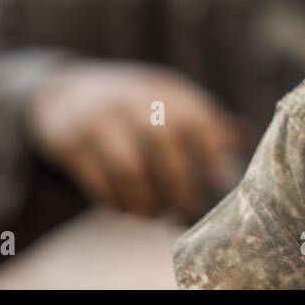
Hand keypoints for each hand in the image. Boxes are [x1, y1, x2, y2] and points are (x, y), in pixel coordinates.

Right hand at [25, 61, 245, 218]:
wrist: (61, 91)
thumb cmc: (131, 104)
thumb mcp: (165, 99)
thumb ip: (202, 119)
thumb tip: (244, 136)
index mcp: (164, 89)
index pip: (195, 115)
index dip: (212, 149)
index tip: (221, 181)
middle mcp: (133, 99)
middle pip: (164, 141)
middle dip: (180, 183)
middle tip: (186, 209)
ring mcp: (99, 119)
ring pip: (130, 167)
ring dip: (145, 200)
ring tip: (152, 214)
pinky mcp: (70, 142)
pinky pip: (96, 180)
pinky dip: (114, 201)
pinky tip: (124, 208)